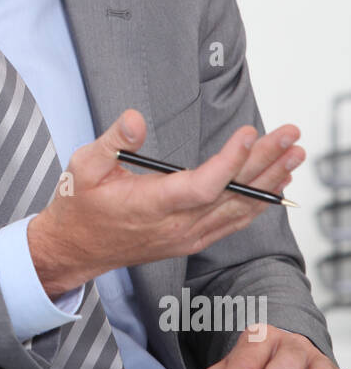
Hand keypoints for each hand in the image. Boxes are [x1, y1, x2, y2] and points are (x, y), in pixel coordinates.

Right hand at [27, 108, 303, 296]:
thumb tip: (135, 119)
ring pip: (239, 210)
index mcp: (151, 206)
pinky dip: (258, 204)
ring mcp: (187, 237)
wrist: (74, 249)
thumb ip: (113, 141)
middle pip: (232, 195)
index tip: (249, 133)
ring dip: (270, 182)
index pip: (203, 186)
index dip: (230, 161)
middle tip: (290, 136)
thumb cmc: (79, 205)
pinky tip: (276, 186)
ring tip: (294, 155)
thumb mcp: (84, 166)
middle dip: (265, 162)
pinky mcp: (191, 240)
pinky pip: (233, 223)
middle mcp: (176, 226)